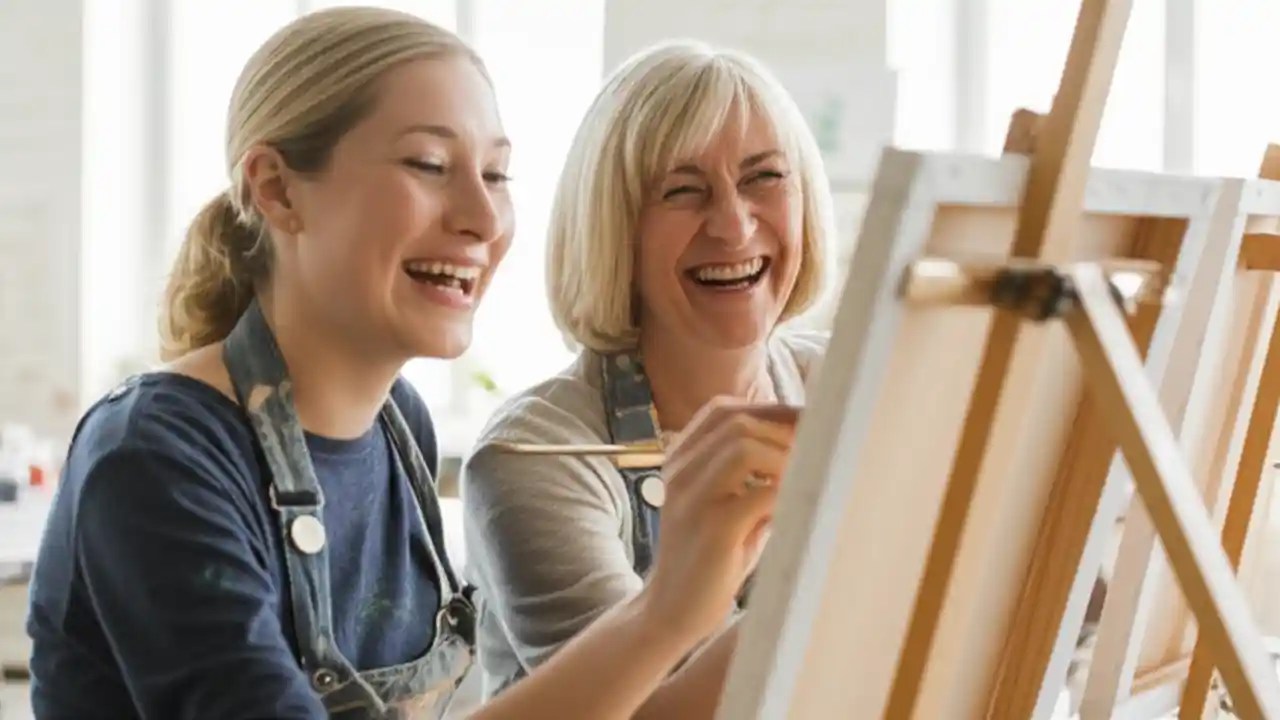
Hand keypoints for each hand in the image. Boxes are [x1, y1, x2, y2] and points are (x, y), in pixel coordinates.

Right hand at [638, 398, 798, 644]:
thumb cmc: (713, 556)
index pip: (724, 411)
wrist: (673, 609)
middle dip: (784, 431)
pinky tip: (797, 507)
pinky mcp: (712, 530)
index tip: (807, 424)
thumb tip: (809, 444)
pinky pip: (758, 494)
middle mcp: (679, 471)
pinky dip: (787, 494)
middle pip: (737, 422)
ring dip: (785, 457)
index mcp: (681, 459)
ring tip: (805, 478)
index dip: (770, 410)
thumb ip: (755, 474)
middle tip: (817, 452)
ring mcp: (692, 499)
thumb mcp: (729, 504)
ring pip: (744, 446)